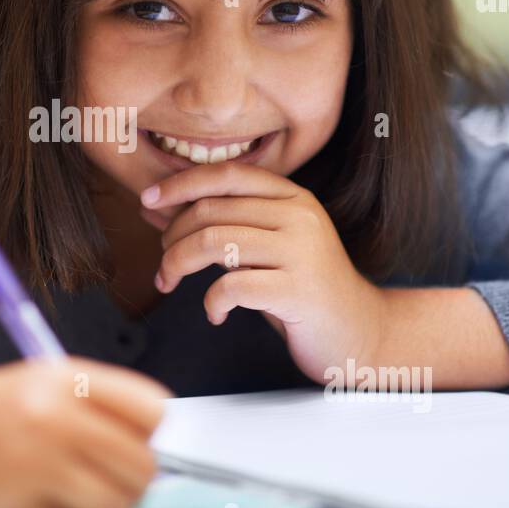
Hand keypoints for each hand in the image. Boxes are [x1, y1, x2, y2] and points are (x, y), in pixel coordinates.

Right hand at [0, 360, 171, 507]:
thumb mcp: (36, 387)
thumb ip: (91, 408)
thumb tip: (149, 451)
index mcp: (66, 376)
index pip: (153, 408)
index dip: (148, 434)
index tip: (130, 442)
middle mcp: (58, 412)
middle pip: (143, 465)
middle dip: (130, 481)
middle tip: (101, 479)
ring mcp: (39, 458)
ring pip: (118, 502)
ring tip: (70, 494)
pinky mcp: (20, 502)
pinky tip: (31, 501)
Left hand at [139, 163, 386, 382]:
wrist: (360, 333)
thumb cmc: (301, 290)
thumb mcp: (261, 249)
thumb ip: (219, 226)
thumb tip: (156, 210)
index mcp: (292, 198)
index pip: (227, 174)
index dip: (181, 183)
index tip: (149, 200)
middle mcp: (299, 217)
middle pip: (211, 210)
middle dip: (172, 236)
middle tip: (164, 264)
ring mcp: (301, 252)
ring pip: (214, 243)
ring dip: (177, 265)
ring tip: (172, 283)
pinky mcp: (297, 290)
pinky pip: (231, 286)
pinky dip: (210, 302)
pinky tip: (215, 313)